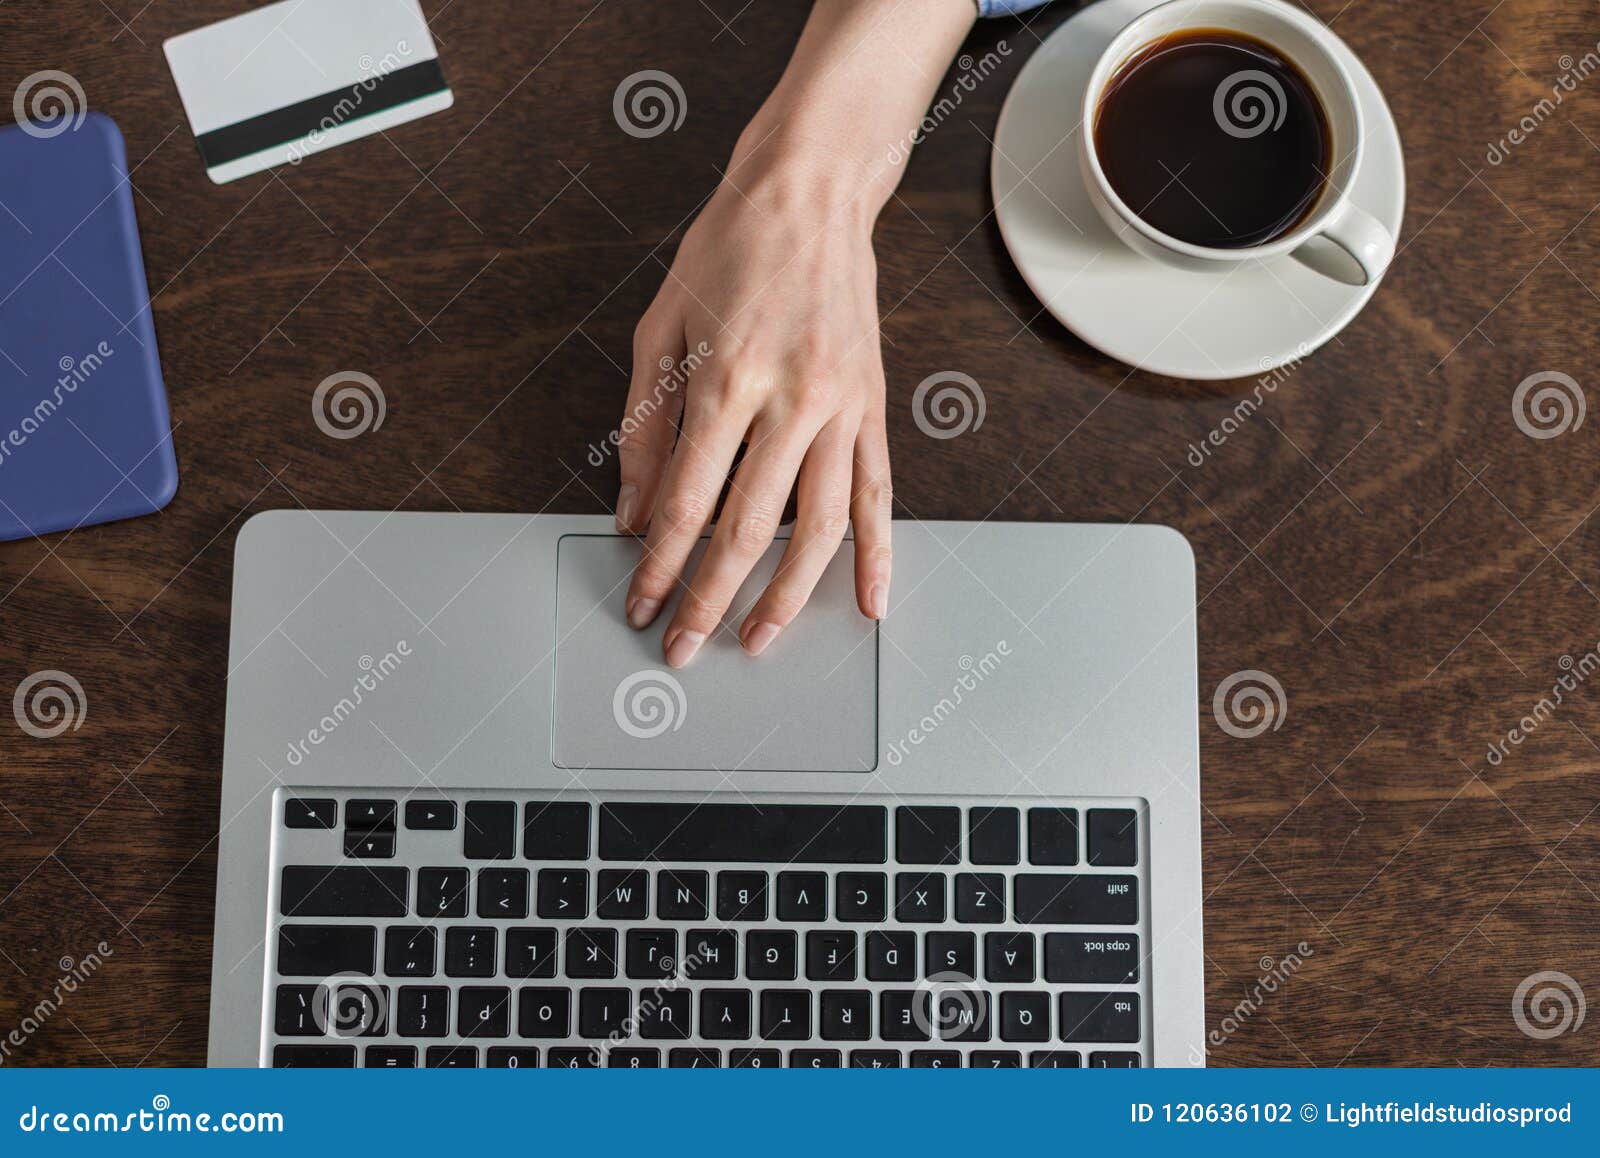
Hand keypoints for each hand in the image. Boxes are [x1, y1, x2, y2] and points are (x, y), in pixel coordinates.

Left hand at [615, 160, 892, 667]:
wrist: (808, 195)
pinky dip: (876, 555)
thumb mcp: (660, 330)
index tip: (643, 604)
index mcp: (728, 380)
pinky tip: (868, 601)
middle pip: (749, 530)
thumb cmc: (727, 253)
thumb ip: (647, 429)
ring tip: (760, 639)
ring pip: (819, 528)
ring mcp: (841, 409)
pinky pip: (878, 495)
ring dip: (787, 596)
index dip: (662, 566)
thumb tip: (635, 514)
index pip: (689, 503)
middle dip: (710, 600)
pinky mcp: (872, 408)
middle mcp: (791, 402)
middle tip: (685, 647)